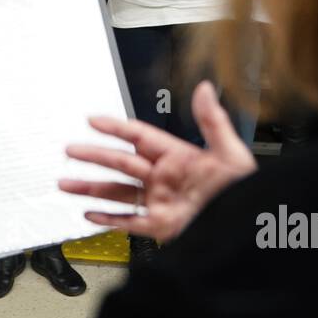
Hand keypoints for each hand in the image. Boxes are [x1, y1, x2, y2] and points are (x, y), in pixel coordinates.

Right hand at [60, 81, 255, 242]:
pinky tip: (90, 214)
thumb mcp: (232, 153)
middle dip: (93, 156)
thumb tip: (204, 89)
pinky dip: (108, 220)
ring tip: (66, 183)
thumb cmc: (246, 192)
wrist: (250, 228)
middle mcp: (165, 179)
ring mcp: (160, 203)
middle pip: (121, 163)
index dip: (115, 128)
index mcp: (178, 157)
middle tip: (70, 150)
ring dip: (90, 188)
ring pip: (117, 193)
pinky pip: (128, 223)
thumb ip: (212, 121)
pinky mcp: (161, 227)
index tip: (93, 121)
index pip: (139, 137)